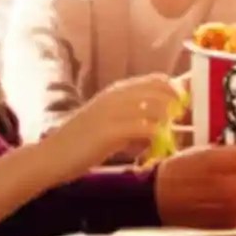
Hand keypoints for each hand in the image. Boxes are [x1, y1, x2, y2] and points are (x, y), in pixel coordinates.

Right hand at [37, 74, 176, 182]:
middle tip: (179, 124)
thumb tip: (159, 123)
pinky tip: (152, 150)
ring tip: (165, 139)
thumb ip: (131, 117)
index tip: (184, 106)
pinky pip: (145, 129)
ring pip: (156, 108)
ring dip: (168, 124)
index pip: (156, 79)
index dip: (175, 90)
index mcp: (116, 91)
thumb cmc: (81, 142)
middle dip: (177, 105)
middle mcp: (116, 96)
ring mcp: (112, 112)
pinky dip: (155, 139)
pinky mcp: (110, 131)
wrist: (51, 156)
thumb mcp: (108, 121)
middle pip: (161, 89)